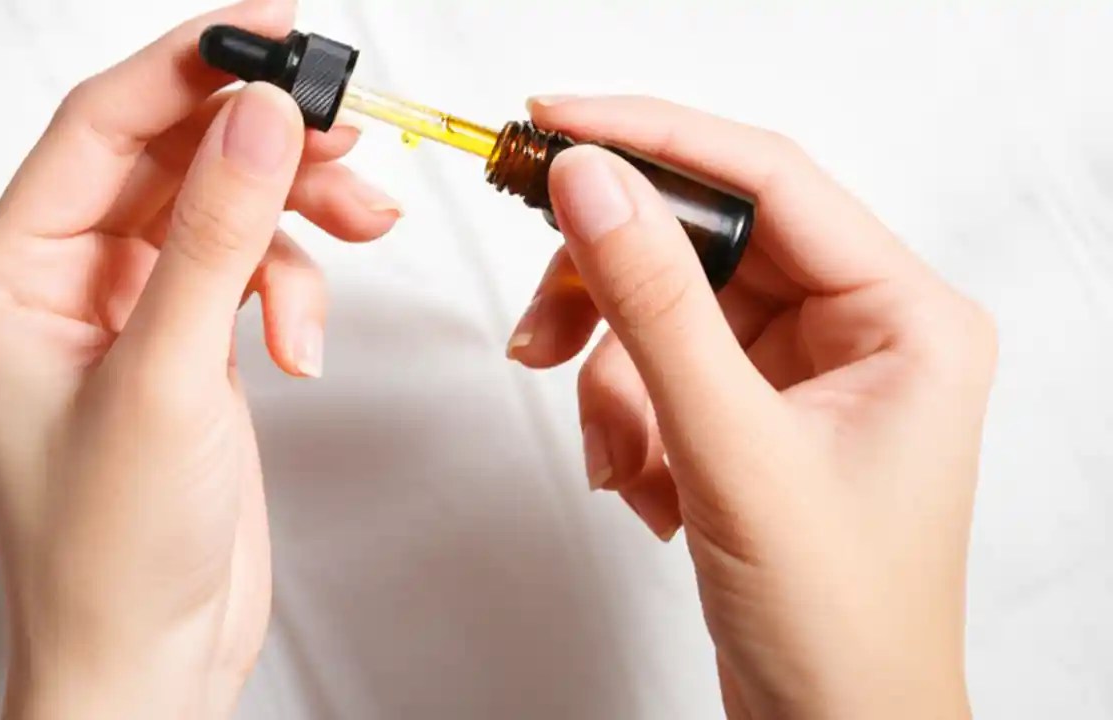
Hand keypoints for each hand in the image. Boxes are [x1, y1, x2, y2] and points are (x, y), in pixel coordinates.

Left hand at [0, 3, 399, 717]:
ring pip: (219, 208)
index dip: (187, 65)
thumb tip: (254, 116)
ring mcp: (129, 312)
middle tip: (344, 133)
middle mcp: (63, 283)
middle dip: (263, 144)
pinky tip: (306, 341)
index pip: (98, 127)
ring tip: (360, 223)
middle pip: (169, 157)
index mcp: (11, 279)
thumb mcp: (169, 378)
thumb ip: (215, 236)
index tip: (272, 31)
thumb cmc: (113, 553)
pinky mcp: (185, 344)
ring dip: (292, 214)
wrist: (151, 658)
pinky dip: (293, 286)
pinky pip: (246, 268)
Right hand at [508, 96, 994, 718]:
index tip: (561, 122)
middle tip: (545, 325)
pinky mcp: (754, 412)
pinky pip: (660, 370)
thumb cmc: (838, 619)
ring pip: (666, 313)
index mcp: (904, 315)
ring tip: (621, 461)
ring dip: (615, 382)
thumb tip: (594, 182)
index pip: (767, 176)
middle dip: (612, 295)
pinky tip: (647, 487)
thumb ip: (654, 304)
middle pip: (702, 245)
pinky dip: (627, 421)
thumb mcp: (732, 448)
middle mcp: (860, 329)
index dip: (655, 137)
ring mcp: (803, 372)